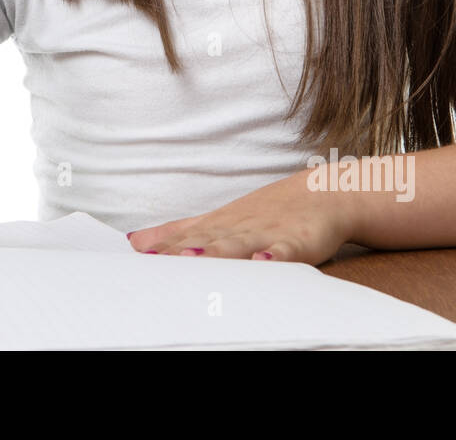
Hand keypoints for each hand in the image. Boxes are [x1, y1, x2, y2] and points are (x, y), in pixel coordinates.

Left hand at [126, 171, 356, 264]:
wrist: (323, 194)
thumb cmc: (265, 213)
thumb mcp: (218, 221)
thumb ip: (178, 233)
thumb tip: (134, 242)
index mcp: (216, 226)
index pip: (182, 239)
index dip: (158, 250)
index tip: (132, 261)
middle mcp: (236, 229)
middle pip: (205, 242)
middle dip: (179, 252)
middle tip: (153, 261)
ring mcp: (266, 234)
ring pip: (238, 244)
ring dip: (217, 251)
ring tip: (192, 258)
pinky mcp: (297, 242)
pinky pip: (285, 251)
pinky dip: (275, 256)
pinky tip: (263, 262)